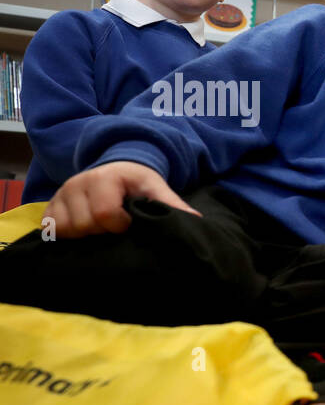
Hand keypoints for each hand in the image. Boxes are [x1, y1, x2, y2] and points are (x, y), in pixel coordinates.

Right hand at [44, 161, 199, 238]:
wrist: (115, 169)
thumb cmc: (137, 181)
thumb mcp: (155, 187)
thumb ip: (171, 203)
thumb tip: (195, 220)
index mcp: (104, 178)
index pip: (104, 213)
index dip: (119, 225)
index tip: (129, 224)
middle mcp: (77, 183)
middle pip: (83, 225)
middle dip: (102, 232)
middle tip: (114, 228)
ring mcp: (60, 194)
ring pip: (65, 229)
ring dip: (84, 236)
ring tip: (100, 230)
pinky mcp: (49, 205)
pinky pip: (51, 229)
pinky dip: (66, 235)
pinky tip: (84, 233)